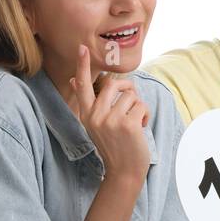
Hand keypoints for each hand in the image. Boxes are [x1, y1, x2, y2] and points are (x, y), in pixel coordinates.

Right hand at [69, 44, 151, 184]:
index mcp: (87, 114)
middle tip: (132, 102)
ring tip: (136, 121)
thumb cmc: (114, 145)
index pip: (83, 86)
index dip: (82, 66)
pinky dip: (146, 115)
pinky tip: (141, 127)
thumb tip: (74, 80)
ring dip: (139, 106)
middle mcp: (96, 116)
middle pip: (114, 84)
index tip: (82, 48)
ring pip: (131, 95)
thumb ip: (89, 103)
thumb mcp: (95, 124)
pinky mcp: (127, 125)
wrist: (124, 172)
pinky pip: (141, 105)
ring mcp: (111, 120)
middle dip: (128, 88)